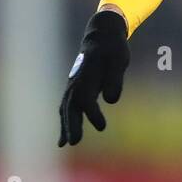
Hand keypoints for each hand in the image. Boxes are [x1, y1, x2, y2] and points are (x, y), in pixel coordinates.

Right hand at [58, 9, 130, 146]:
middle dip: (71, 125)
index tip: (102, 127)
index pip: (86, 99)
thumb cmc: (112, 50)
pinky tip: (63, 140)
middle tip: (74, 142)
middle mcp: (76, 82)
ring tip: (64, 144)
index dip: (92, 113)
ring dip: (65, 126)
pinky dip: (64, 122)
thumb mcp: (119, 61)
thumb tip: (111, 100)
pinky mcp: (75, 90)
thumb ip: (115, 79)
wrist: (101, 37)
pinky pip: (66, 108)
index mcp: (87, 76)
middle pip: (71, 106)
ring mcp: (73, 86)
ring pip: (65, 108)